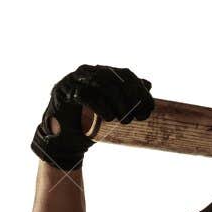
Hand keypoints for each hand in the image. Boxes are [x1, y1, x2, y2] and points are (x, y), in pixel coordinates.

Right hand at [31, 65, 154, 171]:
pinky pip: (84, 94)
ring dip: (119, 102)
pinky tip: (109, 118)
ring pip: (102, 84)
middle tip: (136, 118)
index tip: (148, 111)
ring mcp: (74, 80)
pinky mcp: (63, 93)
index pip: (127, 75)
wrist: (65, 139)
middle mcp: (88, 72)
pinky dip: (100, 106)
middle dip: (131, 98)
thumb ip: (128, 95)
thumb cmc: (90, 122)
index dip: (141, 91)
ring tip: (124, 121)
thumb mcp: (112, 108)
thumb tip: (148, 84)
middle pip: (116, 78)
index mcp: (101, 73)